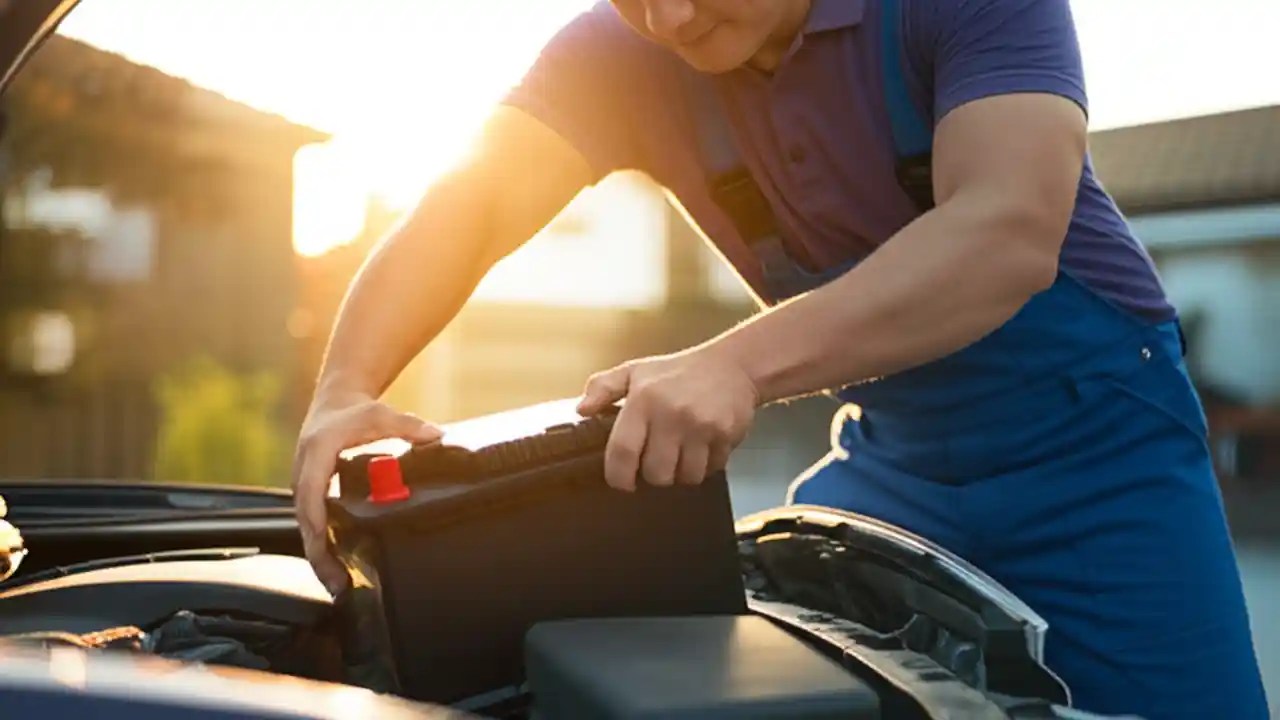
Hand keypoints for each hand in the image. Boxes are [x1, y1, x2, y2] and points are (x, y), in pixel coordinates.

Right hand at [291, 390, 441, 594]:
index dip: (316, 519)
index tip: (324, 544)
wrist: (335, 403)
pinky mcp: (312, 496)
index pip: (311, 491)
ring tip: (338, 587)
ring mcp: (306, 486)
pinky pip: (314, 526)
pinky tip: (337, 570)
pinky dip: (323, 548)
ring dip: (320, 558)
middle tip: (337, 583)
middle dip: (318, 553)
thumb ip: (407, 425)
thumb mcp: (380, 413)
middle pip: (306, 520)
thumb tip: (435, 436)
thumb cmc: (354, 411)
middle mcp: (304, 473)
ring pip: (307, 528)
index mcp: (316, 453)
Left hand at [577, 346, 759, 490]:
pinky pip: (711, 470)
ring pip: (685, 477)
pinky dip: (705, 467)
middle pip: (656, 473)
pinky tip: (703, 449)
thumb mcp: (636, 371)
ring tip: (681, 456)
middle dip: (654, 475)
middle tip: (657, 461)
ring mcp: (700, 426)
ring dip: (681, 473)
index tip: (622, 481)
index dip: (618, 476)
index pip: (623, 451)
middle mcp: (671, 414)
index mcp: (643, 400)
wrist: (733, 365)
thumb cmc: (679, 372)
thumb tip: (580, 410)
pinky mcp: (725, 435)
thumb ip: (604, 388)